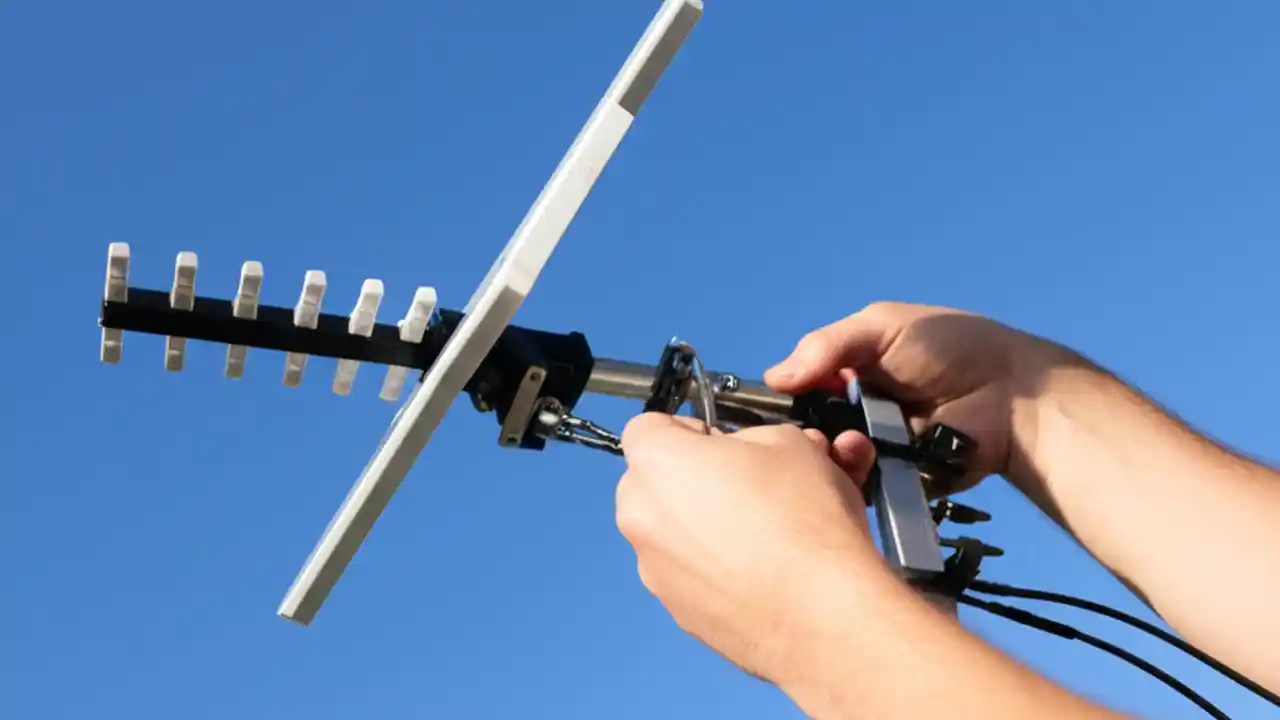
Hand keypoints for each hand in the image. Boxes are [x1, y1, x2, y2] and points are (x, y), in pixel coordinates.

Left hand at [615, 412, 883, 684]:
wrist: (823, 613)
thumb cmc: (805, 519)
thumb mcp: (791, 441)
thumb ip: (754, 438)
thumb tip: (753, 453)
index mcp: (658, 462)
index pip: (649, 426)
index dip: (691, 429)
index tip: (726, 444)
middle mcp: (640, 516)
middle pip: (655, 482)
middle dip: (696, 478)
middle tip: (749, 487)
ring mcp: (654, 569)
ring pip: (672, 530)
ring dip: (707, 525)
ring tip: (765, 535)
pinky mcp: (677, 611)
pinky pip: (689, 573)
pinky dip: (716, 568)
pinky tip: (762, 573)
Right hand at [764, 301, 1070, 493]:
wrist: (1012, 394)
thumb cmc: (954, 348)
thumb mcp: (882, 326)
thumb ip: (827, 345)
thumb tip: (774, 378)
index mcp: (849, 372)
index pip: (799, 389)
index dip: (786, 398)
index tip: (779, 404)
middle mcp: (856, 412)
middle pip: (810, 430)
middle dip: (807, 430)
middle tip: (816, 426)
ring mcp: (875, 448)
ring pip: (832, 460)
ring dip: (835, 451)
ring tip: (852, 441)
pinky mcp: (895, 480)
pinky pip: (864, 485)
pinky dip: (859, 475)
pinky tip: (864, 461)